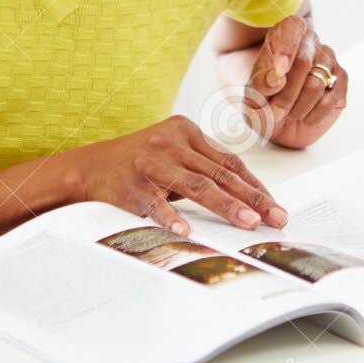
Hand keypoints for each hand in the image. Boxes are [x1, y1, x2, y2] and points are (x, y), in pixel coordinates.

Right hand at [64, 115, 286, 234]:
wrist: (89, 167)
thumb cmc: (138, 163)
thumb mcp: (173, 153)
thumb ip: (203, 166)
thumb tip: (246, 195)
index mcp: (185, 131)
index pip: (229, 160)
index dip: (254, 184)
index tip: (273, 204)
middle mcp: (171, 143)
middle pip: (220, 173)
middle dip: (252, 198)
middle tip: (274, 216)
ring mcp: (151, 163)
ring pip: (197, 186)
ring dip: (227, 206)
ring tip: (248, 222)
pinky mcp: (132, 185)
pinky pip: (156, 204)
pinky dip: (172, 217)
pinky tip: (186, 230)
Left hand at [245, 14, 348, 149]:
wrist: (280, 124)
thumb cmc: (264, 102)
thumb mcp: (252, 94)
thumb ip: (260, 83)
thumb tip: (277, 78)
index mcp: (284, 35)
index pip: (292, 27)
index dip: (286, 48)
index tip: (279, 71)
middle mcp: (309, 42)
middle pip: (303, 61)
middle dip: (286, 93)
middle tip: (275, 111)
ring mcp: (328, 60)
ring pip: (315, 85)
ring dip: (298, 107)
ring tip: (290, 113)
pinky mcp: (340, 81)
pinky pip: (329, 100)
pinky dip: (312, 115)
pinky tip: (305, 117)